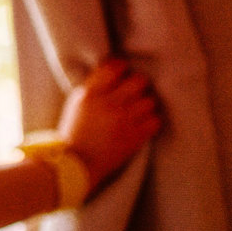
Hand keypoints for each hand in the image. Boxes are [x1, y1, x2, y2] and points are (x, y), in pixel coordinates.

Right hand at [58, 58, 161, 191]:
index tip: (122, 74)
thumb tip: (118, 72)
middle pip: (139, 80)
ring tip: (136, 112)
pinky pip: (155, 121)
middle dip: (138, 86)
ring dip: (145, 105)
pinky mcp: (134, 138)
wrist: (76, 164)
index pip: (115, 66)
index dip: (122, 67)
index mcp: (90, 93)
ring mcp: (123, 121)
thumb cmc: (76, 132)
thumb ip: (95, 87)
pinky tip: (141, 125)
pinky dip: (150, 122)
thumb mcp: (77, 103)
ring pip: (150, 101)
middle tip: (133, 93)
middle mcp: (108, 104)